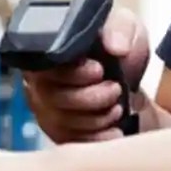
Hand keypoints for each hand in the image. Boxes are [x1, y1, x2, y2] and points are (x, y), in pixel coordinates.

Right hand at [24, 7, 149, 142]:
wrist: (131, 82)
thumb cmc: (120, 50)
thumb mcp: (126, 28)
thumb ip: (120, 30)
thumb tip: (116, 47)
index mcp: (49, 51)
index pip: (44, 64)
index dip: (72, 72)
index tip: (99, 70)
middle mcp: (39, 81)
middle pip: (50, 97)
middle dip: (89, 97)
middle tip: (115, 88)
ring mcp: (46, 110)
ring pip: (60, 122)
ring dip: (95, 118)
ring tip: (117, 107)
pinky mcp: (58, 133)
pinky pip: (69, 142)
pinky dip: (96, 138)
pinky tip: (114, 130)